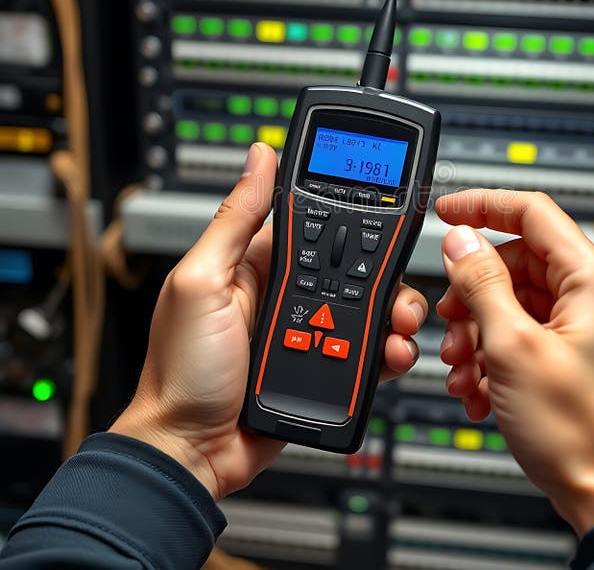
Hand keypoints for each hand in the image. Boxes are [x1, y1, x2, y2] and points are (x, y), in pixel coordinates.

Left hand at [111, 143, 426, 499]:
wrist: (191, 450)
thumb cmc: (181, 370)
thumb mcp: (201, 283)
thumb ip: (235, 220)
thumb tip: (259, 157)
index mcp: (257, 263)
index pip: (315, 222)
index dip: (349, 215)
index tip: (382, 210)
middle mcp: (287, 292)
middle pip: (354, 266)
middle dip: (384, 272)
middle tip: (393, 286)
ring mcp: (308, 328)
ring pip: (371, 306)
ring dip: (393, 311)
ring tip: (397, 325)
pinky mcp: (324, 363)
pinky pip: (369, 349)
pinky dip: (388, 349)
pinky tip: (392, 352)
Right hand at [435, 189, 593, 535]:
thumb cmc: (582, 432)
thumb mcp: (512, 346)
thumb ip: (481, 282)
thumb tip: (462, 240)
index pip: (531, 213)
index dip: (482, 206)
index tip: (447, 211)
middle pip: (519, 262)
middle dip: (474, 291)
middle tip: (450, 320)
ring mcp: (593, 325)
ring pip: (519, 301)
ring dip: (481, 329)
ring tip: (463, 366)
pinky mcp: (583, 352)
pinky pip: (530, 331)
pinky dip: (498, 351)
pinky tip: (480, 385)